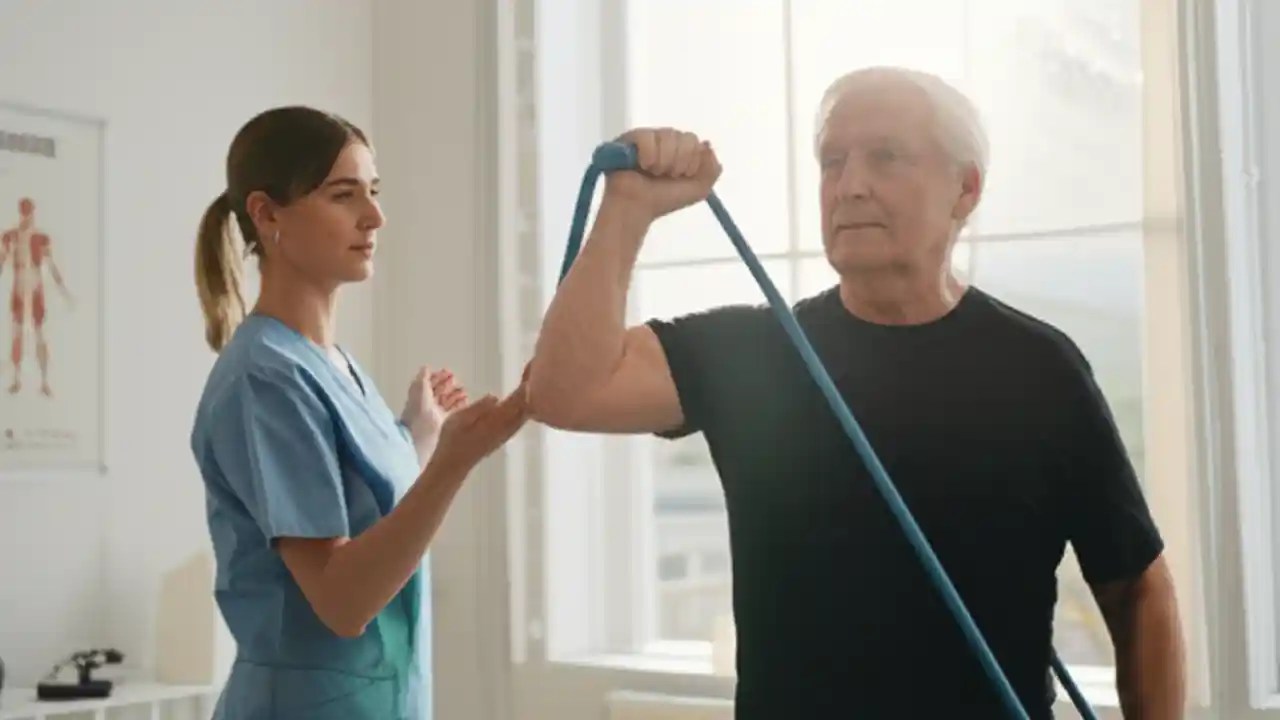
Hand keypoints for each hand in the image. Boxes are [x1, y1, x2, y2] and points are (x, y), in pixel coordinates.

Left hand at [401, 367, 467, 442]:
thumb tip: (426, 367)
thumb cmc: (419, 407)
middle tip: (456, 380)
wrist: (420, 430)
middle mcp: (428, 402)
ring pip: (448, 400)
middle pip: (440, 390)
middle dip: (449, 384)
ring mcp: (436, 412)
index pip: (431, 382)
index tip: (449, 372)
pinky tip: (466, 400)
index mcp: (420, 393)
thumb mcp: (419, 387)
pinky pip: (454, 410)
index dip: (439, 376)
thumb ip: (424, 377)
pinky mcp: (444, 420)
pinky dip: (460, 404)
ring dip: (456, 394)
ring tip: (464, 390)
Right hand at [430, 382, 528, 473]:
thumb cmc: (452, 439)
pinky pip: (518, 424)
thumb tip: (495, 397)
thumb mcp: (458, 419)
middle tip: (533, 378)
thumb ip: (478, 408)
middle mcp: (504, 428)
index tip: (530, 377)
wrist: (453, 463)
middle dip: (530, 394)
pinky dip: (523, 413)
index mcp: (494, 421)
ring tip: (531, 389)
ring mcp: (505, 434)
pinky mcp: (502, 438)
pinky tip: (524, 408)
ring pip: (522, 418)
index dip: (523, 390)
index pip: (514, 403)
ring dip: (527, 404)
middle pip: (523, 409)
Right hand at [603, 127, 721, 222]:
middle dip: (679, 162)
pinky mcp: (629, 138)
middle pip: (685, 137)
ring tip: (653, 173)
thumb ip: (712, 169)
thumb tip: (706, 145)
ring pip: (668, 136)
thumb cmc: (664, 199)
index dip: (692, 160)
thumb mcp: (699, 189)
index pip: (695, 141)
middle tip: (667, 175)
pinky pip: (647, 137)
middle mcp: (666, 140)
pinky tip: (643, 166)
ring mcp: (648, 137)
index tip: (682, 175)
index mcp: (681, 149)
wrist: (638, 208)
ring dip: (664, 161)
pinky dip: (648, 154)